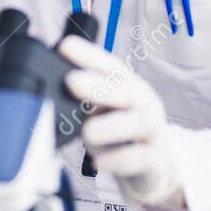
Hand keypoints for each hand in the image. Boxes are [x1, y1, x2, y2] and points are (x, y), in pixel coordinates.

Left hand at [58, 35, 184, 210]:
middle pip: (126, 90)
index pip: (110, 66)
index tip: (65, 47)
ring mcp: (152, 130)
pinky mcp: (154, 158)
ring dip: (108, 127)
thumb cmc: (121, 131)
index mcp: (128, 85)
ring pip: (138, 123)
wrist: (154, 164)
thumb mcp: (103, 108)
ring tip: (87, 134)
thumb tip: (56, 90)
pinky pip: (135, 158)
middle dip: (98, 85)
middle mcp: (143, 103)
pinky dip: (114, 160)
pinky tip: (99, 161)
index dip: (88, 55)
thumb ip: (85, 98)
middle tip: (71, 81)